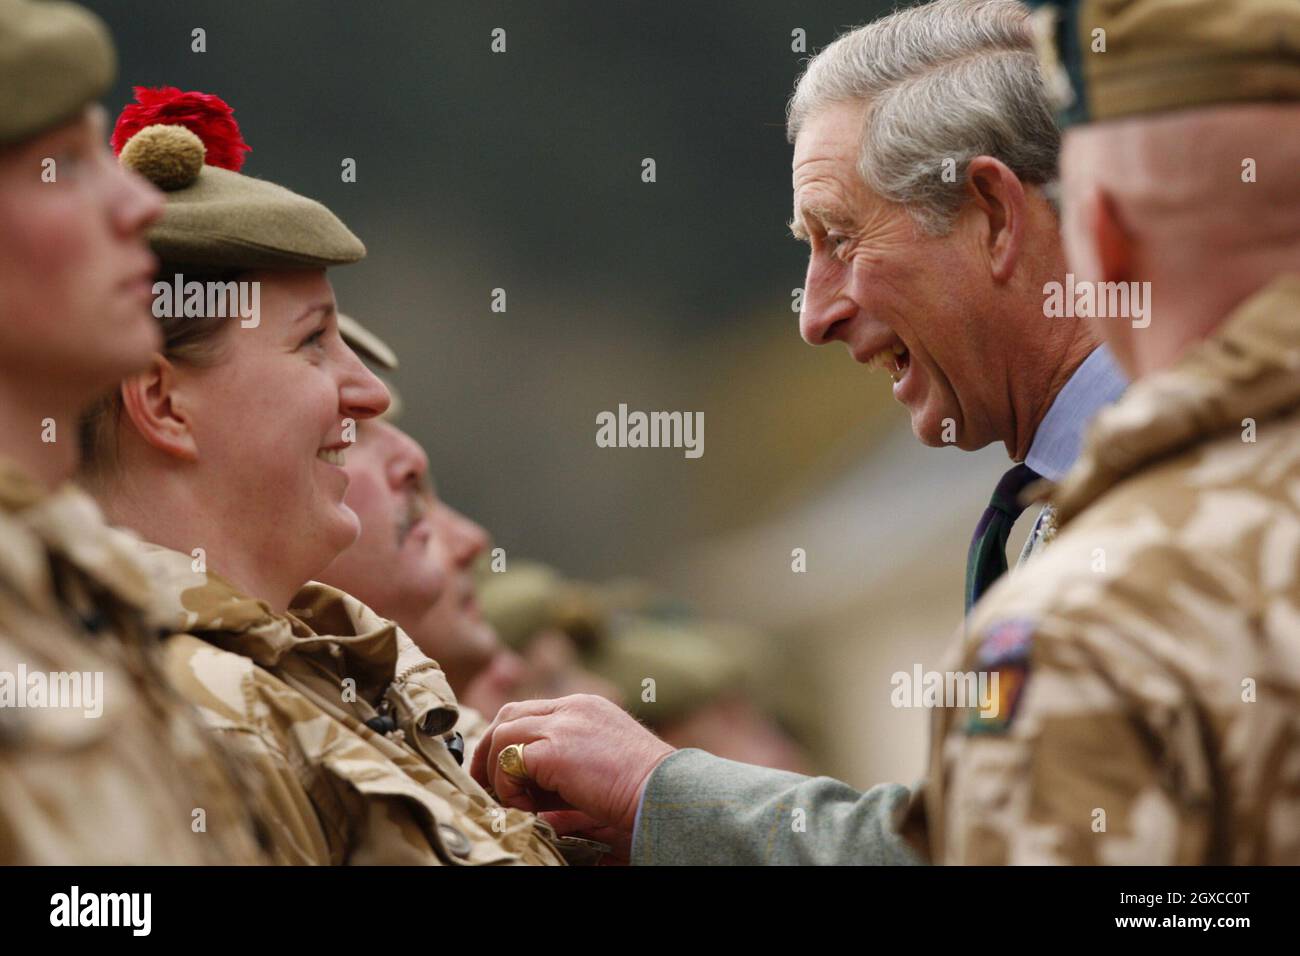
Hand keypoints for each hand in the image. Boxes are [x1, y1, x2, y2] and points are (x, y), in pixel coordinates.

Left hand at [469, 694, 674, 835]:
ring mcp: (564, 724)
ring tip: (511, 801)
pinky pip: (510, 760)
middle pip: (509, 714)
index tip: (504, 774)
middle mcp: (573, 707)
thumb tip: (528, 795)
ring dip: (498, 770)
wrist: (665, 793)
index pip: (532, 711)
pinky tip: (526, 806)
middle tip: (486, 783)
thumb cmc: (641, 790)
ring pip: (503, 733)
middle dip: (490, 748)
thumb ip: (563, 768)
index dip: (511, 742)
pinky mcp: (555, 748)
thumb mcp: (598, 767)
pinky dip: (508, 786)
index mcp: (585, 706)